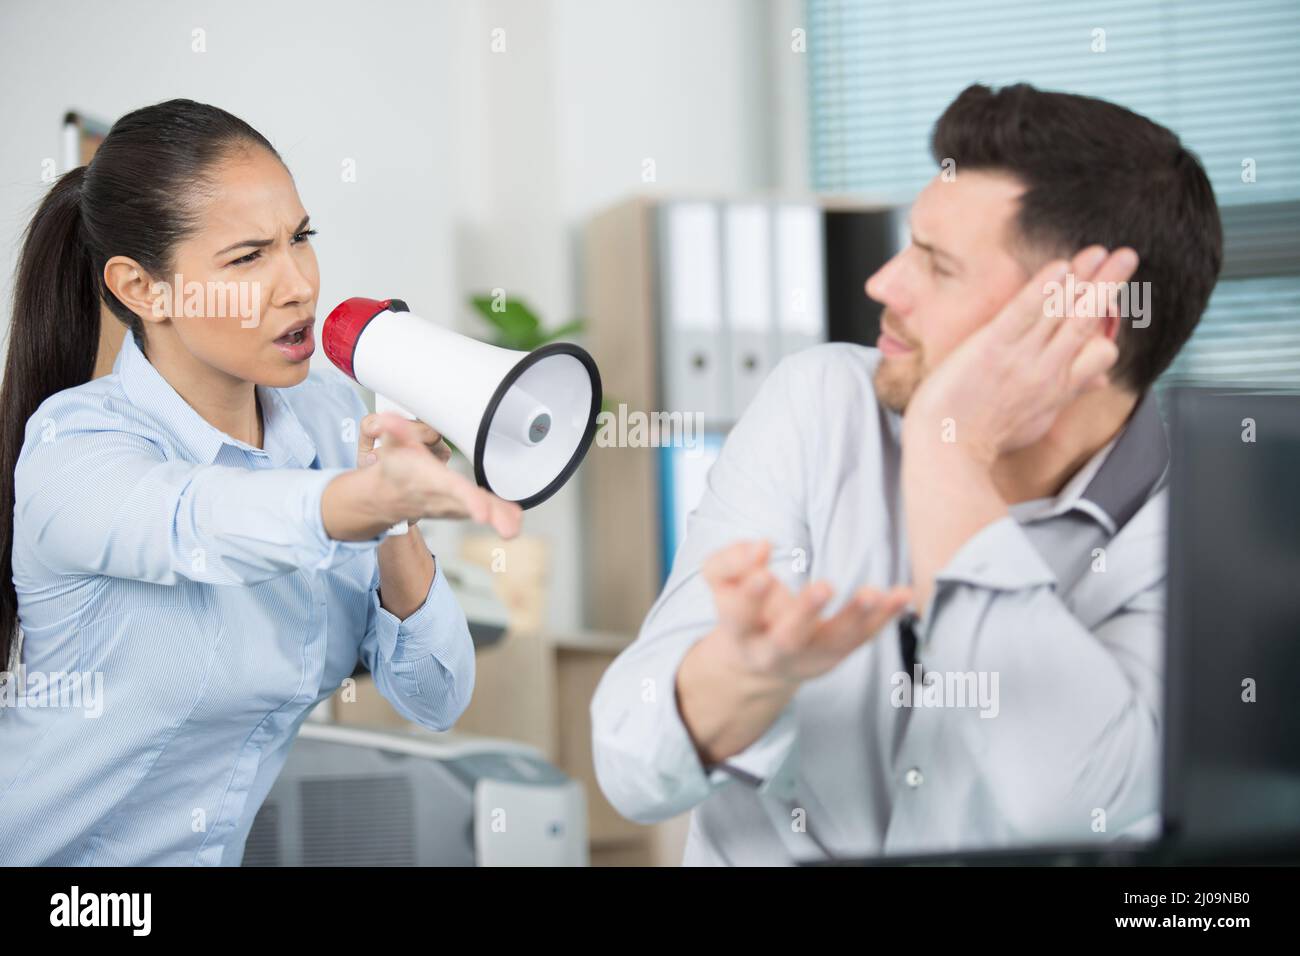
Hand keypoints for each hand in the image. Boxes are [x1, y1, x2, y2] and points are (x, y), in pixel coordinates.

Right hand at [362, 411, 521, 538]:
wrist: (389, 496)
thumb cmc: (397, 469)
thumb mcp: (392, 446)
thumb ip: (394, 431)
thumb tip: (387, 419)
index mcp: (430, 480)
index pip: (451, 489)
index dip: (468, 500)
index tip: (483, 513)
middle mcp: (443, 496)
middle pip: (470, 505)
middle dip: (489, 514)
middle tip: (508, 527)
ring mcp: (453, 505)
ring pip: (479, 511)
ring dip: (499, 518)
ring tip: (514, 526)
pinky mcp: (461, 507)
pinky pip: (484, 512)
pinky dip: (500, 515)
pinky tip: (515, 518)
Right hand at [700, 539, 911, 685]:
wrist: (761, 665)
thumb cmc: (745, 612)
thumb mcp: (721, 586)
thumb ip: (728, 563)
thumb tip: (759, 546)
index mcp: (741, 635)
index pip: (740, 618)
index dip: (750, 596)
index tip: (763, 571)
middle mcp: (775, 652)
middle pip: (790, 639)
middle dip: (806, 613)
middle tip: (824, 586)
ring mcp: (811, 657)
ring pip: (836, 641)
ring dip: (856, 617)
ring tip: (874, 593)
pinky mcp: (839, 653)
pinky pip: (866, 635)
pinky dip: (886, 616)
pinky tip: (903, 593)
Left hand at [905, 245, 1138, 462]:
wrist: (946, 450)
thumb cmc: (984, 438)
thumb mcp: (1038, 422)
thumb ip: (1069, 394)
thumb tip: (1100, 381)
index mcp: (1059, 388)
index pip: (1101, 352)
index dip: (1109, 325)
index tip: (1111, 298)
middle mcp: (1047, 370)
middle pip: (1087, 320)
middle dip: (1109, 285)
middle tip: (1128, 255)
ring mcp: (1021, 357)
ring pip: (1062, 310)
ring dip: (1085, 277)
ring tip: (1101, 251)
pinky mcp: (991, 347)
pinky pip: (1023, 312)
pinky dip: (1042, 289)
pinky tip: (1059, 267)